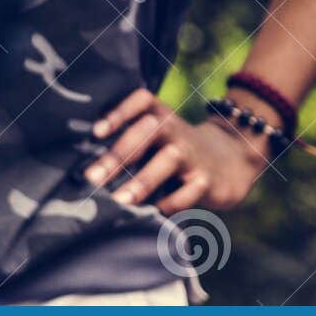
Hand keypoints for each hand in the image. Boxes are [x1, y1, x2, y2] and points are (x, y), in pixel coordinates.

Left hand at [84, 88, 269, 213]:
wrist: (233, 162)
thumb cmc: (177, 154)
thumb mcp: (159, 139)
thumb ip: (130, 145)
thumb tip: (82, 171)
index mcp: (161, 118)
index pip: (143, 100)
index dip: (120, 111)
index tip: (96, 132)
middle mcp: (176, 132)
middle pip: (150, 130)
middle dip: (120, 153)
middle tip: (93, 178)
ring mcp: (194, 156)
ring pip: (169, 159)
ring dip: (142, 180)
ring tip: (120, 201)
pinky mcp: (208, 181)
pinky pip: (190, 191)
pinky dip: (170, 203)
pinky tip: (151, 214)